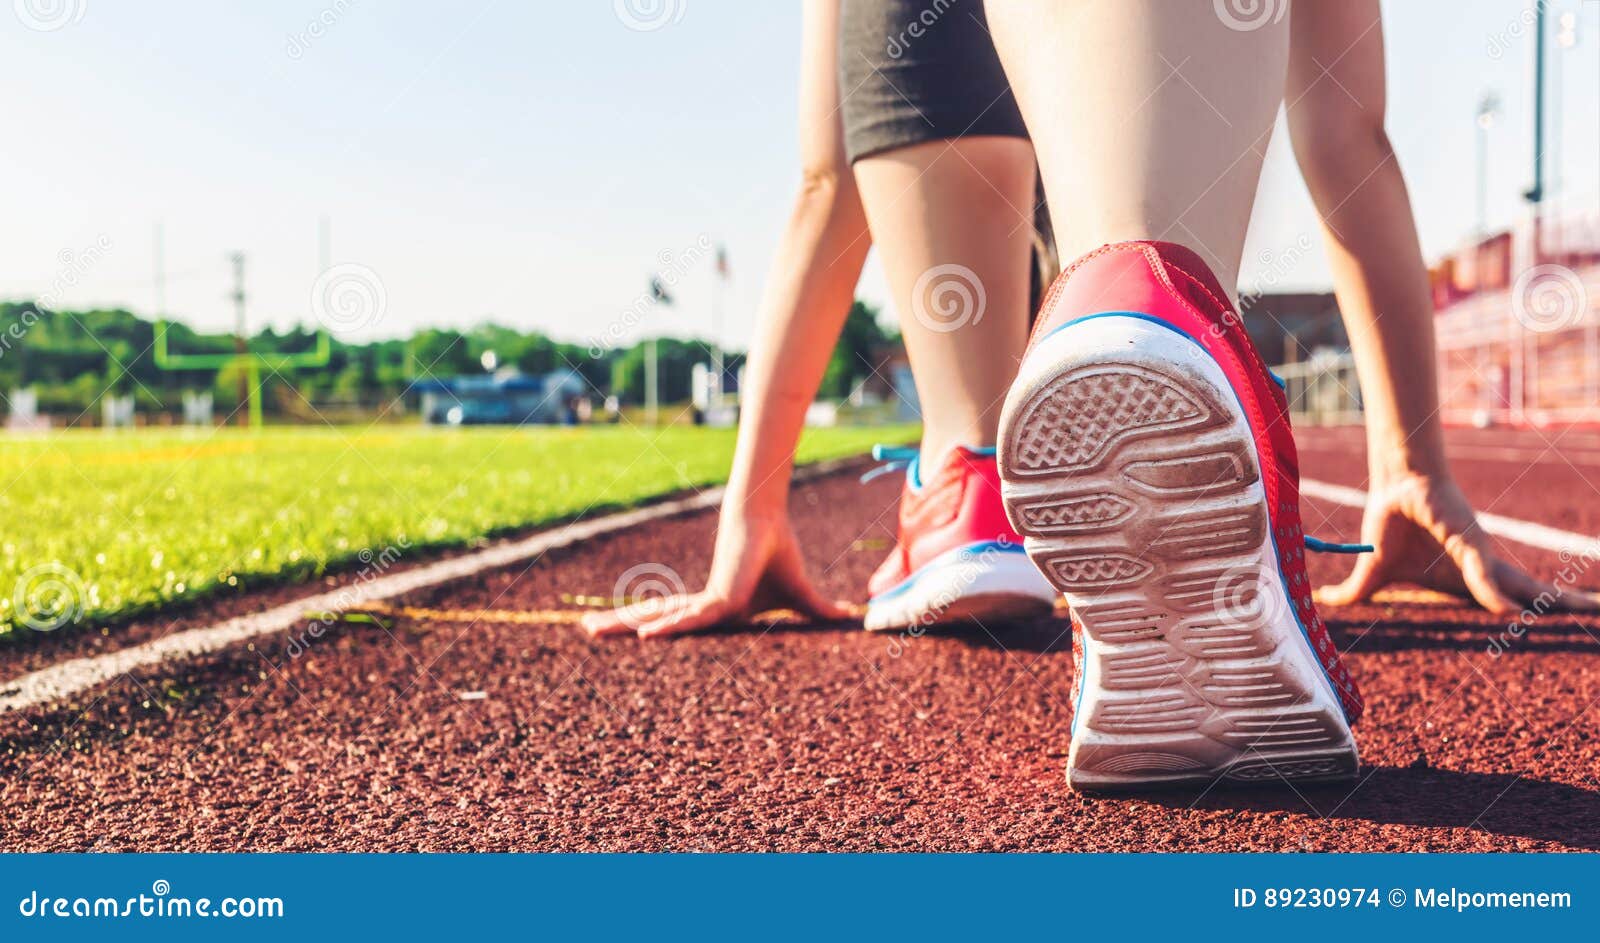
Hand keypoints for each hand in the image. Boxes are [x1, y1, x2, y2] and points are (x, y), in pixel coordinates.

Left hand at [580, 510, 855, 638]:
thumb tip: (850, 619)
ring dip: (621, 624)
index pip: (677, 622)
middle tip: (584, 629)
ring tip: (584, 628)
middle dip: (618, 624)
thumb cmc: (780, 553)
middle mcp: (702, 604)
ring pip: (659, 619)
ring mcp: (707, 601)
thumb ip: (816, 612)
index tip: (628, 636)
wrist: (772, 523)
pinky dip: (669, 628)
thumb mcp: (798, 595)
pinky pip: (691, 619)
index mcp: (715, 606)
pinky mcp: (720, 598)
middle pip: (653, 618)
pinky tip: (644, 637)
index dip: (654, 628)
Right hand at [1315, 472, 1599, 614]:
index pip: (1502, 601)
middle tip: (1594, 612)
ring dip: (1557, 604)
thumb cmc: (1391, 524)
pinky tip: (1514, 614)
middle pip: (1527, 595)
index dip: (1526, 612)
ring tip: (1592, 610)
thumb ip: (1355, 594)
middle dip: (1563, 606)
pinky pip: (1484, 579)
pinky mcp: (1471, 547)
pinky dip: (1498, 598)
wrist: (1395, 486)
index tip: (1551, 620)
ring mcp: (1480, 559)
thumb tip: (1320, 602)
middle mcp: (1480, 570)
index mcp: (1463, 579)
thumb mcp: (1373, 574)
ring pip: (1523, 590)